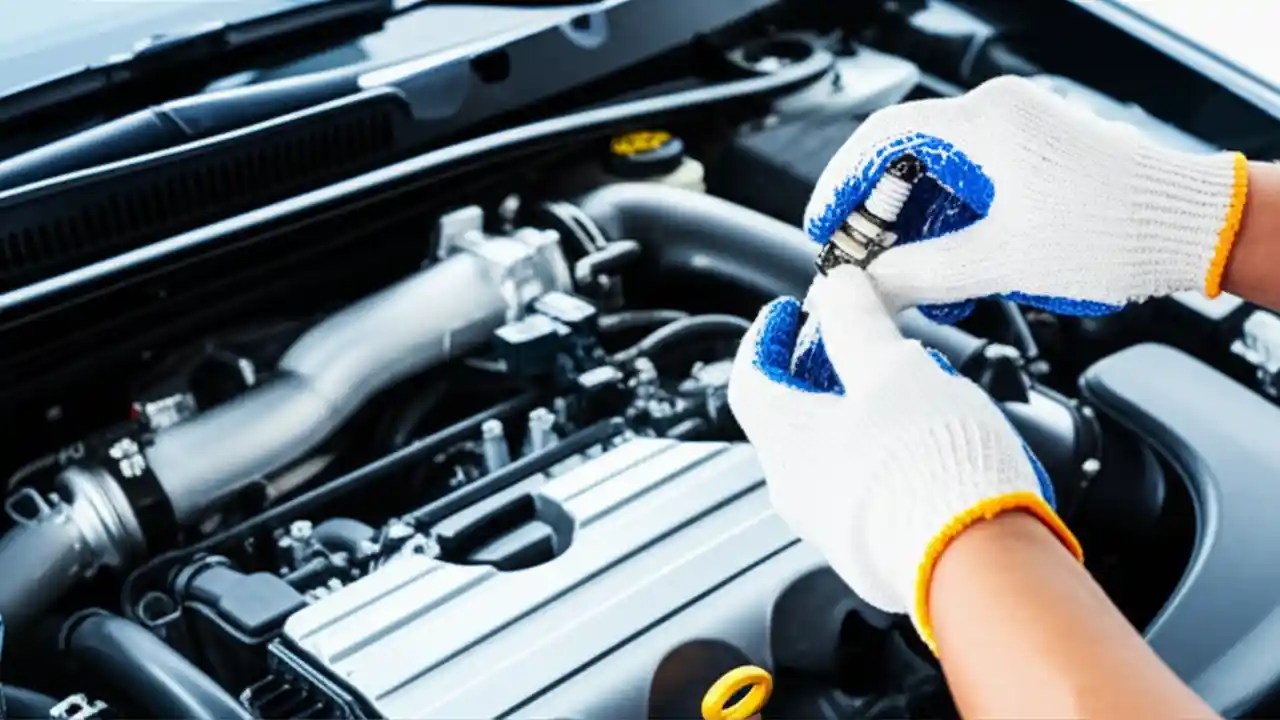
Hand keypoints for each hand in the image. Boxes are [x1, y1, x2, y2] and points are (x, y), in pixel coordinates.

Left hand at [727, 266, 1080, 650]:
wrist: (978, 566)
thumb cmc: (926, 468)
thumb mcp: (892, 367)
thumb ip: (858, 322)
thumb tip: (837, 286)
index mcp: (784, 439)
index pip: (751, 377)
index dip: (766, 337)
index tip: (786, 313)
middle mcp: (798, 489)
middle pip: (797, 413)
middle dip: (832, 370)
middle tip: (862, 341)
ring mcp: (836, 525)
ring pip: (840, 450)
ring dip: (870, 410)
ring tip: (917, 384)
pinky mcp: (878, 548)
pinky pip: (873, 487)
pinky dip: (892, 451)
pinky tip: (936, 437)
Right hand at [803, 75, 1248, 321]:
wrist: (1191, 228)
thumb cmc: (1115, 229)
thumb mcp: (1000, 261)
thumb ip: (920, 273)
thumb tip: (867, 284)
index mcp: (984, 123)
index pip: (881, 140)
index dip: (841, 187)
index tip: (824, 229)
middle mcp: (997, 117)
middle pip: (905, 162)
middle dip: (878, 221)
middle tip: (861, 267)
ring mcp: (1017, 136)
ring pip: (937, 180)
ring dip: (915, 234)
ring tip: (908, 286)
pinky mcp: (1033, 160)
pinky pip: (971, 189)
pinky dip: (950, 231)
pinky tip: (947, 279)